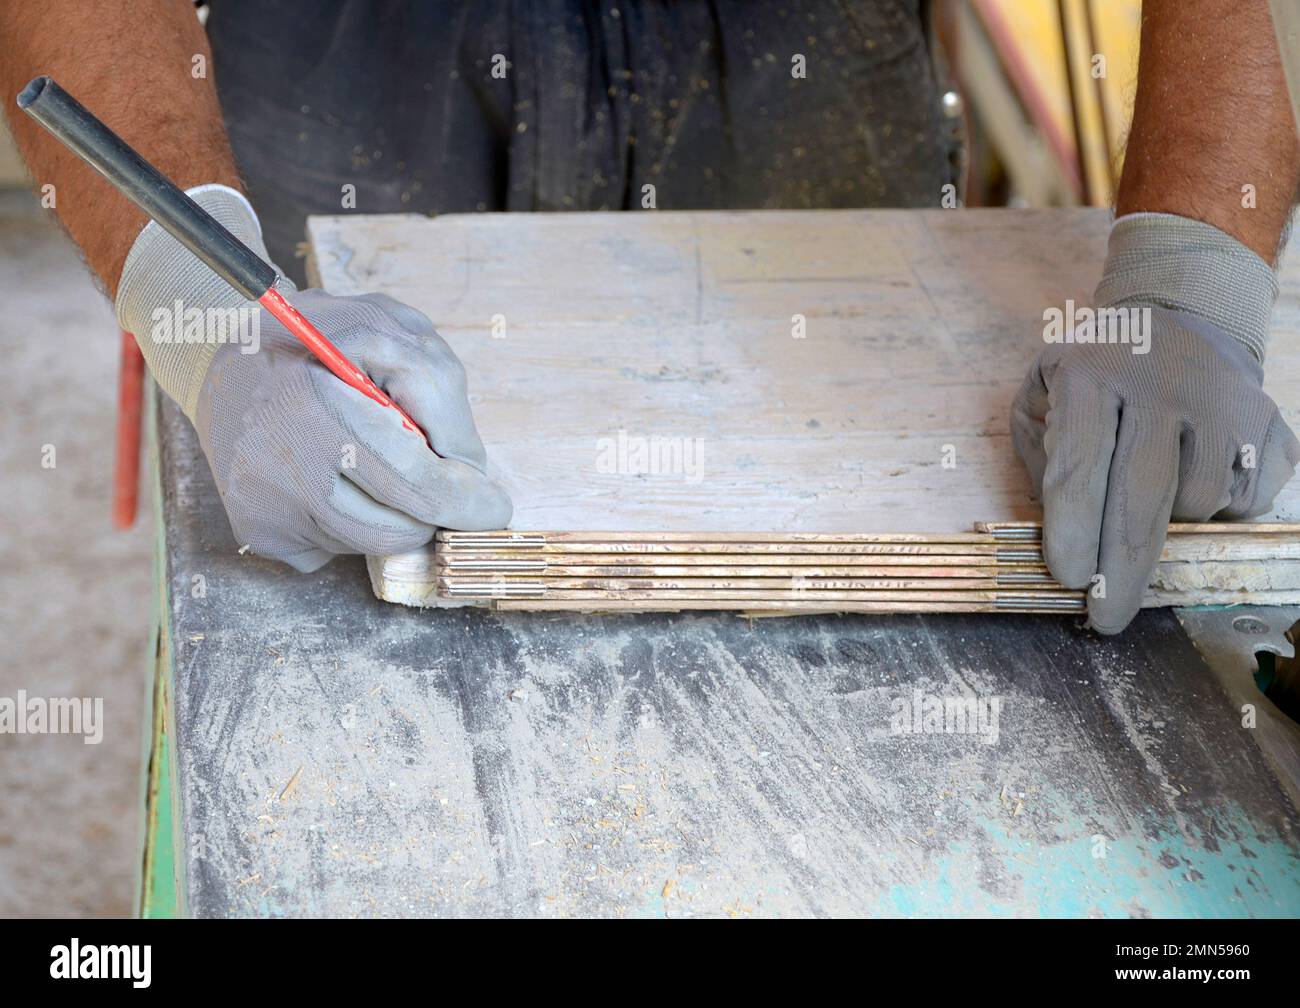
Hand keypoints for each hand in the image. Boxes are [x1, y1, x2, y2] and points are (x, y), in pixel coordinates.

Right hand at [195, 289, 511, 570]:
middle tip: (460, 499)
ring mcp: (267, 505)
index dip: (466, 500)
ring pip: (371, 544)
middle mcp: (284, 466)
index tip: (493, 505)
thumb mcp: (384, 326)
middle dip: (438, 513)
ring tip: (374, 464)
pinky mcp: (258, 531)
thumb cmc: (315, 335)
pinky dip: (348, 522)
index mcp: (319, 407)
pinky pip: (333, 550)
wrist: (217, 350)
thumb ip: (435, 386)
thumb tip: (468, 469)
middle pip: (399, 528)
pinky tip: (329, 477)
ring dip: (394, 514)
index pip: (418, 484)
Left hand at [1011, 214, 1298, 633]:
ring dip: (1170, 525)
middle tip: (1107, 619)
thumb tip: (1058, 536)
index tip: (1068, 580)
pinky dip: (1218, 511)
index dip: (1074, 531)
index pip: (1080, 467)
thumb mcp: (1041, 397)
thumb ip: (1041, 458)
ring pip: (1197, 504)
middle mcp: (1161, 383)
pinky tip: (1195, 477)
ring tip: (1151, 494)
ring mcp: (1224, 400)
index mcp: (1090, 375)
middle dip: (1121, 571)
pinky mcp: (1270, 421)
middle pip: (1142, 498)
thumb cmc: (1095, 377)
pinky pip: (1245, 499)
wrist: (1179, 321)